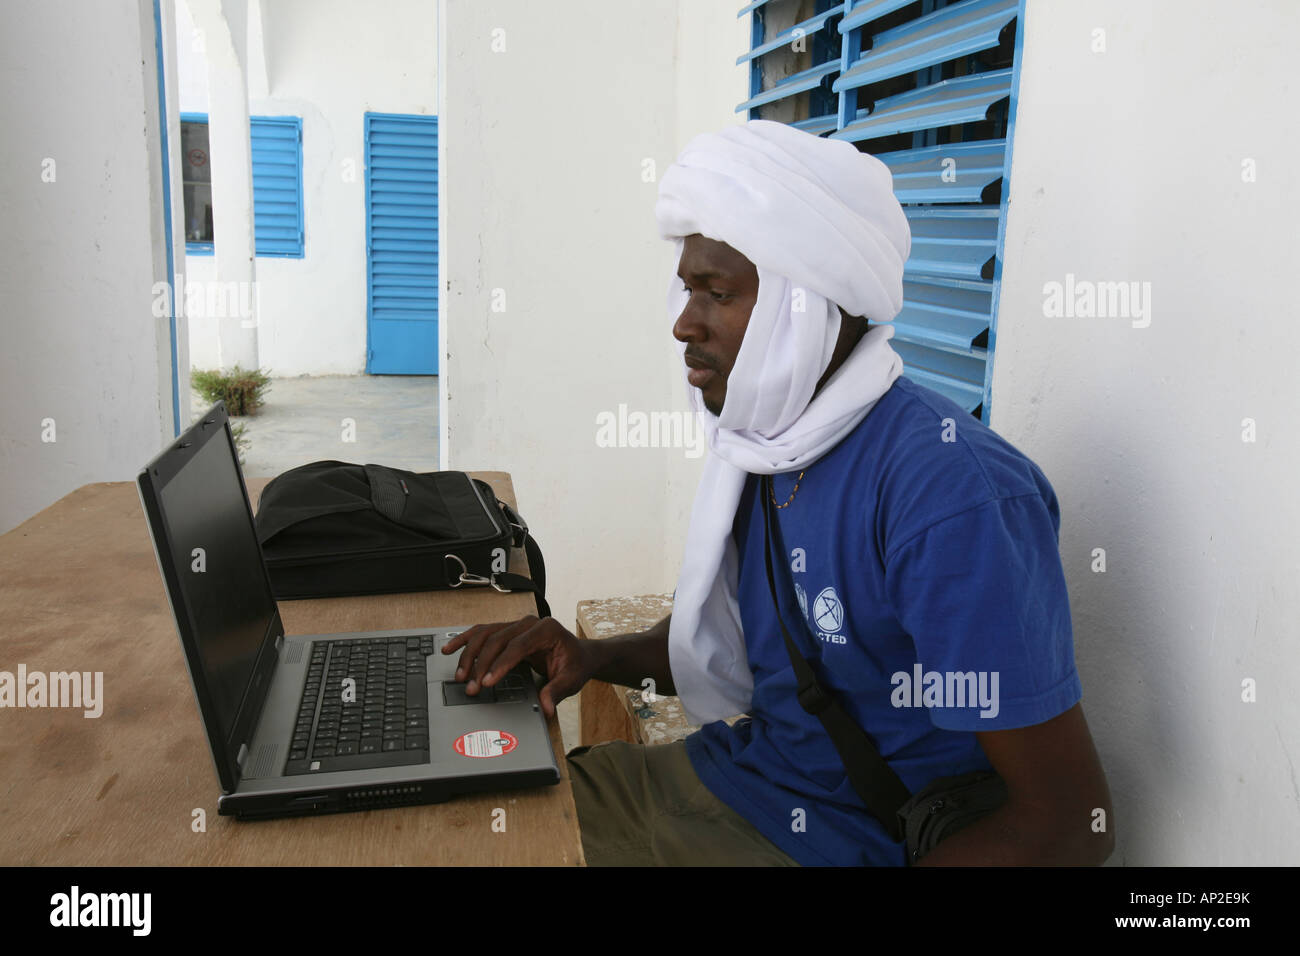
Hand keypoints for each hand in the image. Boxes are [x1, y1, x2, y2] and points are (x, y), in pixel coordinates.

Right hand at [440, 615, 595, 718]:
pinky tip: (450, 648)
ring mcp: (517, 625)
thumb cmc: (576, 664)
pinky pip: (482, 632)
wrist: (579, 654)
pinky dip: (465, 640)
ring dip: (469, 654)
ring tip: (459, 675)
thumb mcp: (571, 680)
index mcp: (547, 630)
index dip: (500, 664)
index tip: (487, 682)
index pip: (518, 646)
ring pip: (485, 634)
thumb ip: (557, 692)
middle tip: (470, 687)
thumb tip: (545, 707)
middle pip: (497, 639)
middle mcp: (529, 623)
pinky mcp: (508, 631)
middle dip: (481, 664)